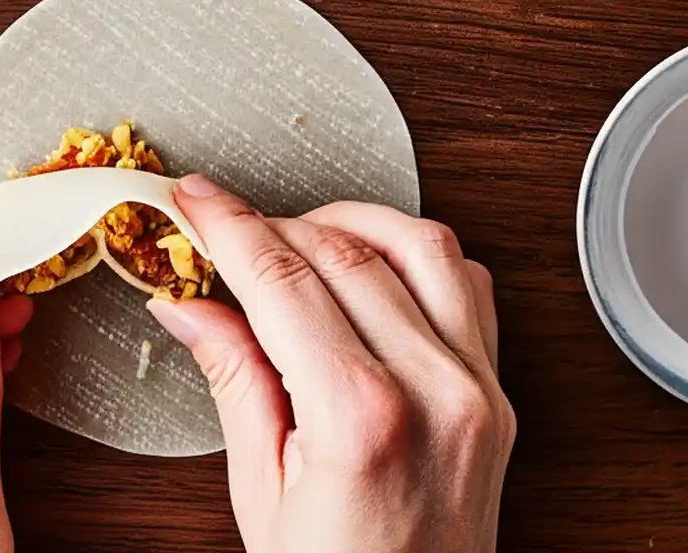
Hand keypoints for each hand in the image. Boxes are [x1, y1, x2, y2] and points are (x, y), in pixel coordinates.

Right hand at [149, 176, 514, 552]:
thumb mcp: (258, 488)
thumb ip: (233, 376)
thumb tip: (188, 305)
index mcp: (361, 417)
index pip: (281, 280)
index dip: (228, 226)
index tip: (194, 198)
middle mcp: (435, 389)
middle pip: (343, 250)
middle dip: (271, 223)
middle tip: (223, 226)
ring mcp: (478, 389)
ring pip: (420, 245)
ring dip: (350, 221)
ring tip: (294, 235)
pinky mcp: (499, 394)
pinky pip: (469, 286)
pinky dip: (416, 255)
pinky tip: (370, 266)